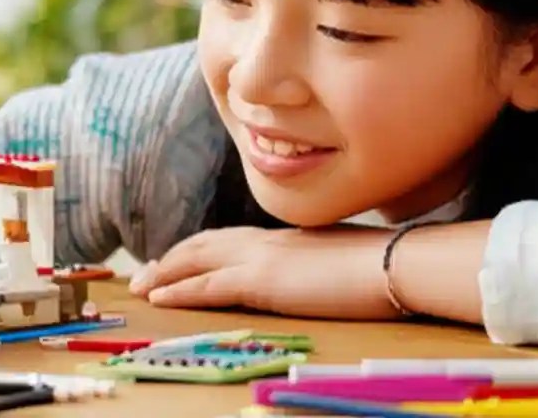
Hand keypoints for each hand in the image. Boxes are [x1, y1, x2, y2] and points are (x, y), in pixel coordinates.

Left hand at [127, 226, 401, 319]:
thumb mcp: (341, 261)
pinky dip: (179, 291)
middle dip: (172, 260)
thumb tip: (314, 274)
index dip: (200, 249)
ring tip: (140, 288)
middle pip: (204, 245)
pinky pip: (208, 285)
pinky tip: (159, 299)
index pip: (230, 240)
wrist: (397, 265)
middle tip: (145, 274)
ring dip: (164, 275)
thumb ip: (317, 264)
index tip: (177, 259)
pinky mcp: (262, 280)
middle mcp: (266, 241)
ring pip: (197, 261)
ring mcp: (262, 258)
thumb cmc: (383, 268)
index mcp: (285, 238)